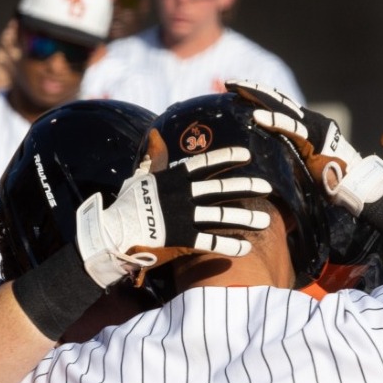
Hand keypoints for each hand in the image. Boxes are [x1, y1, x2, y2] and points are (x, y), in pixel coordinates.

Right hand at [74, 148, 272, 284]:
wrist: (114, 230)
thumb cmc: (125, 203)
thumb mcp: (140, 175)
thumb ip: (153, 157)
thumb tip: (154, 133)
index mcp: (174, 177)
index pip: (206, 164)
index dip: (227, 158)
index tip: (247, 155)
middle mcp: (184, 194)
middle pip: (221, 189)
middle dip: (247, 187)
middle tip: (267, 187)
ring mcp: (185, 216)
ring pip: (222, 216)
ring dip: (246, 219)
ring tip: (266, 222)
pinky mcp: (182, 239)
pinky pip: (211, 243)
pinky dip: (229, 247)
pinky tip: (246, 249)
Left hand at [230, 81, 382, 213]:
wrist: (355, 185)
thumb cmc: (331, 180)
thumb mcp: (303, 163)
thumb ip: (288, 154)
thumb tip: (268, 159)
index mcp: (306, 124)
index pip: (279, 104)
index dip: (258, 95)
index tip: (236, 91)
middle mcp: (310, 120)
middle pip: (277, 98)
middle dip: (252, 89)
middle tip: (229, 82)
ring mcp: (313, 126)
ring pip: (282, 105)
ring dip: (257, 96)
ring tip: (236, 89)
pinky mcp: (315, 137)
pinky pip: (291, 127)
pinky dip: (273, 120)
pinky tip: (256, 116)